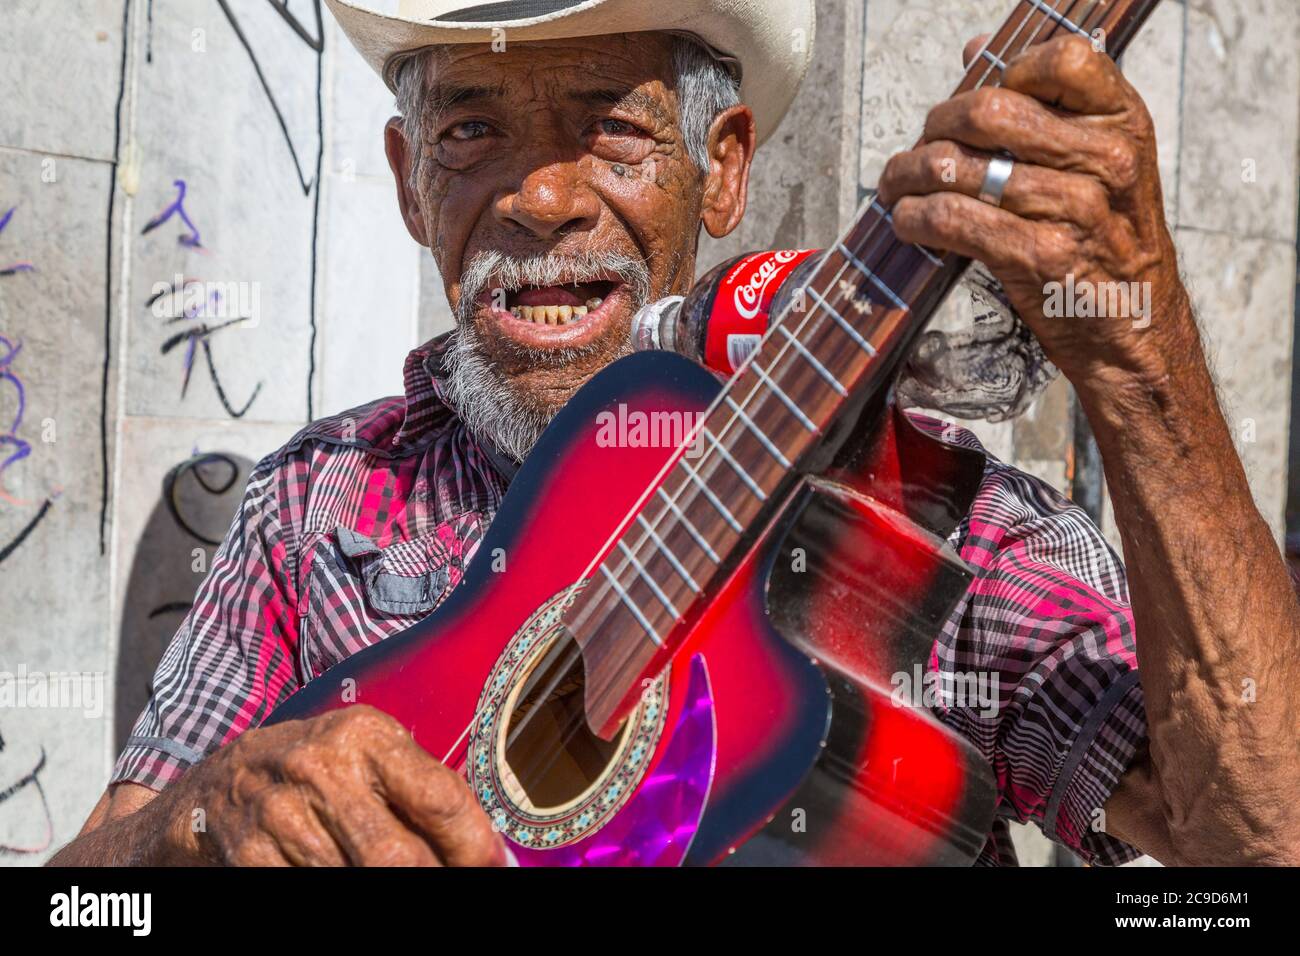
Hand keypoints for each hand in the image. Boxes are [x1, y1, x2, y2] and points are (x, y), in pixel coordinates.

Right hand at [159, 705, 506, 865]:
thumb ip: (421, 788)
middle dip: (437, 881)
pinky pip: (315, 892)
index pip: (440, 798)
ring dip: (387, 893)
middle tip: (454, 886)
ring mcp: (282, 815)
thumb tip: (487, 848)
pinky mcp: (252, 855)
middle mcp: (323, 768)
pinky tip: (348, 883)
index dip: (475, 845)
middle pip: (401, 858)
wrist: (215, 786)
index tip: (494, 867)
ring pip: (358, 881)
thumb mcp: (366, 755)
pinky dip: (339, 895)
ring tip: (405, 880)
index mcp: (365, 735)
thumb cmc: (314, 769)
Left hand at [879, 34, 1192, 393]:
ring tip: (896, 187)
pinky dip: (914, 218)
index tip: (974, 99)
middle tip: (917, 147)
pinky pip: (953, 220)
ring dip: (908, 176)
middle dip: (934, 125)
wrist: (1135, 332)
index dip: (1007, 69)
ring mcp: (1073, 209)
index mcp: (1123, 123)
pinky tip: (907, 222)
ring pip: (958, 168)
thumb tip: (978, 50)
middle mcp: (1105, 159)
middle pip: (990, 110)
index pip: (1064, 59)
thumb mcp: (1101, 165)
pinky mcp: (1039, 257)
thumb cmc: (1107, 244)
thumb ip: (1047, 106)